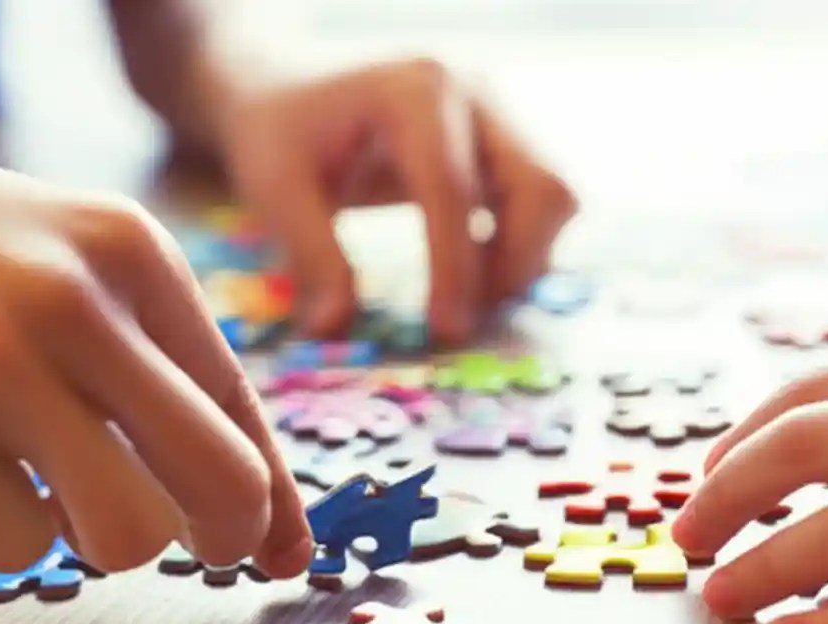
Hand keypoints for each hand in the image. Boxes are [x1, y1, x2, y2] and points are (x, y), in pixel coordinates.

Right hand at [0, 142, 311, 575]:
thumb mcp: (73, 266)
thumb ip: (158, 364)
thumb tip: (254, 507)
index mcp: (132, 251)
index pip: (238, 399)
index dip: (277, 493)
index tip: (285, 552)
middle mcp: (77, 299)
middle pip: (220, 476)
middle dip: (228, 534)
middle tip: (206, 548)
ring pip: (128, 533)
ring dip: (104, 539)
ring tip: (57, 490)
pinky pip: (15, 544)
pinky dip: (4, 532)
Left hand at [212, 57, 576, 344]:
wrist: (286, 88)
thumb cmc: (277, 132)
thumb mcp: (275, 189)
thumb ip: (311, 256)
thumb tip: (335, 330)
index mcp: (414, 91)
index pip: (455, 191)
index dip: (457, 269)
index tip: (446, 330)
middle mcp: (472, 92)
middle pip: (540, 186)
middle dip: (514, 263)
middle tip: (461, 317)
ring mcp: (496, 114)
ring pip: (552, 196)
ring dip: (522, 259)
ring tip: (462, 298)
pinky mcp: (502, 142)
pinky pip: (538, 201)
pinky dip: (516, 246)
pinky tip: (468, 271)